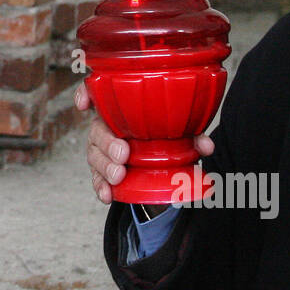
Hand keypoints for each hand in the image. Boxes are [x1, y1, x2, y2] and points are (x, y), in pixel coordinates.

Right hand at [75, 80, 214, 203]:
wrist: (162, 168)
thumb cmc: (165, 140)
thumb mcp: (179, 135)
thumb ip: (192, 137)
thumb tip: (206, 145)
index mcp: (121, 111)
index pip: (96, 95)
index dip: (84, 95)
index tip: (83, 105)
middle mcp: (108, 128)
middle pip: (96, 131)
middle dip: (107, 143)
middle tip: (123, 154)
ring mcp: (102, 152)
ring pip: (94, 156)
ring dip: (105, 166)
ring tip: (119, 175)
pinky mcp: (103, 173)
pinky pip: (96, 179)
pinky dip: (100, 187)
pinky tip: (107, 195)